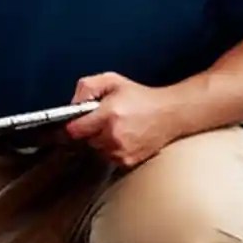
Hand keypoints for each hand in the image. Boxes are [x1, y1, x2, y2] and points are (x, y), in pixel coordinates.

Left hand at [63, 72, 178, 167]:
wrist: (170, 113)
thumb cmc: (140, 96)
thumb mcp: (111, 81)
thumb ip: (86, 88)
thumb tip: (72, 104)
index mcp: (108, 115)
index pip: (74, 129)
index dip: (74, 124)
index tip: (78, 120)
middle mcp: (113, 135)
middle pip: (85, 140)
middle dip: (89, 131)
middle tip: (102, 120)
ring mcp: (121, 151)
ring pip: (96, 150)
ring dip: (100, 141)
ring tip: (114, 128)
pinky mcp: (128, 162)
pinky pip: (108, 158)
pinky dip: (111, 150)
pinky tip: (122, 138)